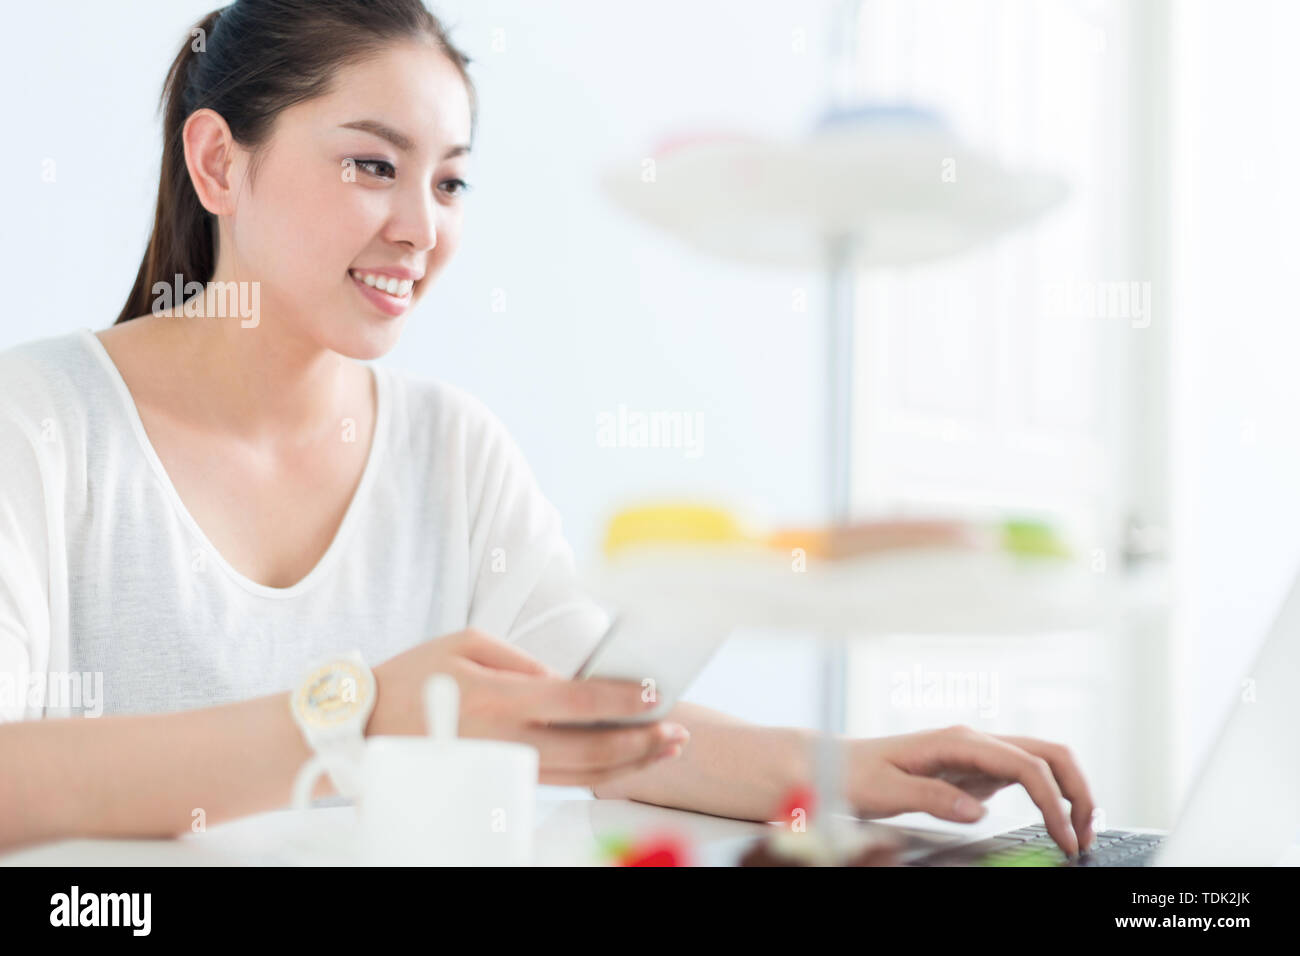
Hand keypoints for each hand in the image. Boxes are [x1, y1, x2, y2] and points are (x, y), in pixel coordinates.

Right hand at [369, 629, 687, 785]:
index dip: (623, 700)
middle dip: (641, 744)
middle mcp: (507, 741)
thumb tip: (567, 679)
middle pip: (590, 752)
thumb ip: (522, 660)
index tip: (657, 692)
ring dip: (628, 765)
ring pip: (580, 775)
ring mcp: (504, 768)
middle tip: (677, 732)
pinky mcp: (500, 780)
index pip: (578, 702)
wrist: (363, 728)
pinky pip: (559, 779)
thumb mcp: (465, 643)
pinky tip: (622, 762)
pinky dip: (596, 773)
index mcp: (500, 700)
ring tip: (663, 749)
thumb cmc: (413, 677)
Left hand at [845, 725, 1095, 855]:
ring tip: (1080, 832)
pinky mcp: (976, 769)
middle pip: (1047, 754)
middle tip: (1087, 835)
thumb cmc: (858, 774)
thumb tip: (977, 811)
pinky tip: (1055, 822)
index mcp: (958, 741)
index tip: (1064, 838)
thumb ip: (932, 798)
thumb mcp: (886, 791)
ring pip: (1042, 761)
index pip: (1024, 765)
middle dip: (1077, 790)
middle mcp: (975, 740)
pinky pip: (1026, 776)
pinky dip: (1049, 796)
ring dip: (1068, 791)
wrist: (840, 764)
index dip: (1052, 802)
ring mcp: (978, 753)